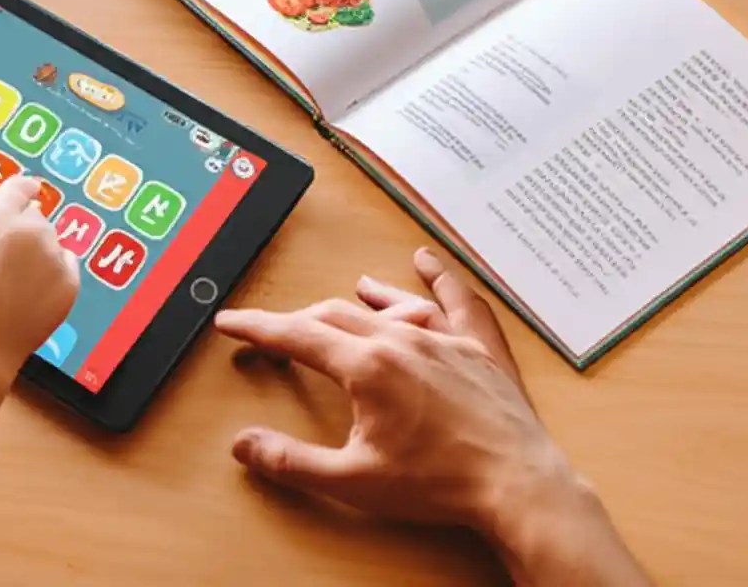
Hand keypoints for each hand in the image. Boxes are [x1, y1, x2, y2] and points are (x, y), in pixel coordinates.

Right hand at [0, 178, 78, 376]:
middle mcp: (37, 232)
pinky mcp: (70, 284)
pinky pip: (64, 266)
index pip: (22, 186)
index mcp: (3, 216)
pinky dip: (49, 274)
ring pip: (49, 241)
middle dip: (16, 229)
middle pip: (33, 216)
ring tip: (6, 283)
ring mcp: (57, 258)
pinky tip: (24, 294)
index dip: (14, 195)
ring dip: (34, 252)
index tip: (9, 205)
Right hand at [220, 249, 650, 583]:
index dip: (258, 328)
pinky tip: (429, 263)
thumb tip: (244, 443)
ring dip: (363, 297)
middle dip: (299, 319)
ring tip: (353, 289)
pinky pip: (458, 303)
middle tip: (275, 331)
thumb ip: (291, 461)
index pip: (297, 336)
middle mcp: (403, 342)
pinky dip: (441, 279)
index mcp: (367, 367)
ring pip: (393, 305)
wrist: (516, 486)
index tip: (231, 322)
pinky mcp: (479, 352)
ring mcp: (445, 342)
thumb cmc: (439, 484)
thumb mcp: (352, 480)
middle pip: (337, 316)